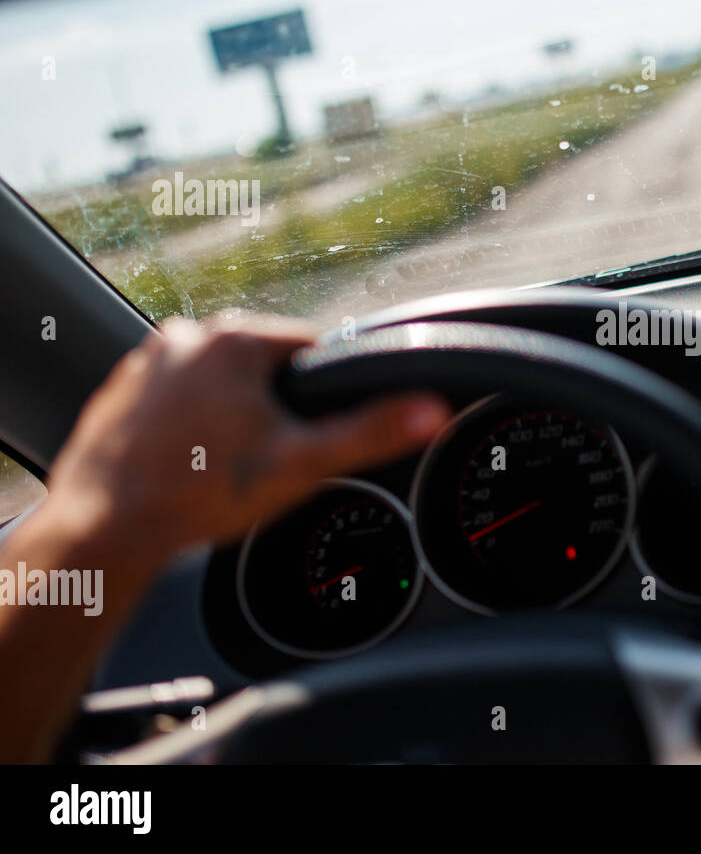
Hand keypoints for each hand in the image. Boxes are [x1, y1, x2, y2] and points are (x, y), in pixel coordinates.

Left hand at [39, 314, 450, 564]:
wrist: (102, 532)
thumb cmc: (194, 497)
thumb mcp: (302, 465)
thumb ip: (371, 432)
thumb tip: (430, 410)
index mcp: (234, 339)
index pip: (313, 347)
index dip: (324, 395)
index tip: (310, 434)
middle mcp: (186, 336)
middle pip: (266, 367)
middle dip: (276, 411)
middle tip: (265, 460)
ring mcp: (147, 362)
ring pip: (223, 384)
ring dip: (234, 418)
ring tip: (223, 468)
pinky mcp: (122, 391)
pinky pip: (181, 399)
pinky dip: (193, 427)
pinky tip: (190, 467)